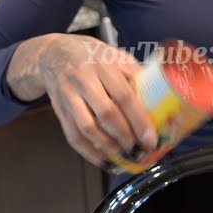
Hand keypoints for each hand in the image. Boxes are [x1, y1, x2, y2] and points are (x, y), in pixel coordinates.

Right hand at [38, 35, 156, 165]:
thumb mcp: (115, 55)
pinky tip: (103, 159)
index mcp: (104, 65)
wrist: (54, 53)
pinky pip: (73, 135)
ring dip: (108, 146)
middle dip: (126, 137)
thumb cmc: (92, 55)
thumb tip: (159, 100)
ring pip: (88, 128)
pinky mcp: (60, 110)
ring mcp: (69, 96)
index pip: (125, 96)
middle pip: (107, 114)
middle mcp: (84, 80)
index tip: (150, 138)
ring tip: (124, 156)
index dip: (139, 120)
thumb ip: (134, 75)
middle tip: (139, 150)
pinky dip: (88, 151)